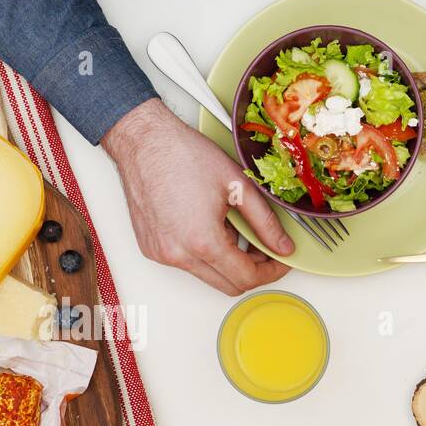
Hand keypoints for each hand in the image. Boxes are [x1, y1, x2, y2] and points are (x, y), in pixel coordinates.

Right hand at [102, 99, 293, 294]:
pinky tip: (209, 228)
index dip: (271, 272)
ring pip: (209, 276)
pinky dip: (205, 255)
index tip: (281, 262)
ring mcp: (161, 254)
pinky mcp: (151, 248)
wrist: (143, 140)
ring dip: (228, 263)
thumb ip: (266, 222)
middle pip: (228, 285)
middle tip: (264, 249)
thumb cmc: (182, 154)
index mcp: (202, 241)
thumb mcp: (238, 186)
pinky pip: (188, 264)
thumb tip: (283, 246)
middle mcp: (178, 254)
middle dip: (252, 271)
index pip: (246, 278)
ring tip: (234, 231)